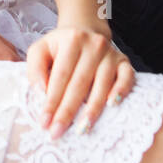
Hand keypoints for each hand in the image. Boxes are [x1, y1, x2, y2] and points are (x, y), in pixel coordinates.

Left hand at [26, 24, 134, 138]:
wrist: (86, 30)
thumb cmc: (60, 46)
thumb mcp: (41, 49)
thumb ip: (35, 67)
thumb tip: (42, 90)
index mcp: (71, 40)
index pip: (60, 76)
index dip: (52, 101)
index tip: (44, 122)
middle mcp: (94, 45)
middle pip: (80, 84)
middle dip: (68, 111)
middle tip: (57, 132)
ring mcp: (111, 54)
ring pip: (102, 84)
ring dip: (92, 109)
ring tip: (82, 129)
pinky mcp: (124, 61)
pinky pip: (127, 77)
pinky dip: (121, 90)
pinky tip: (113, 105)